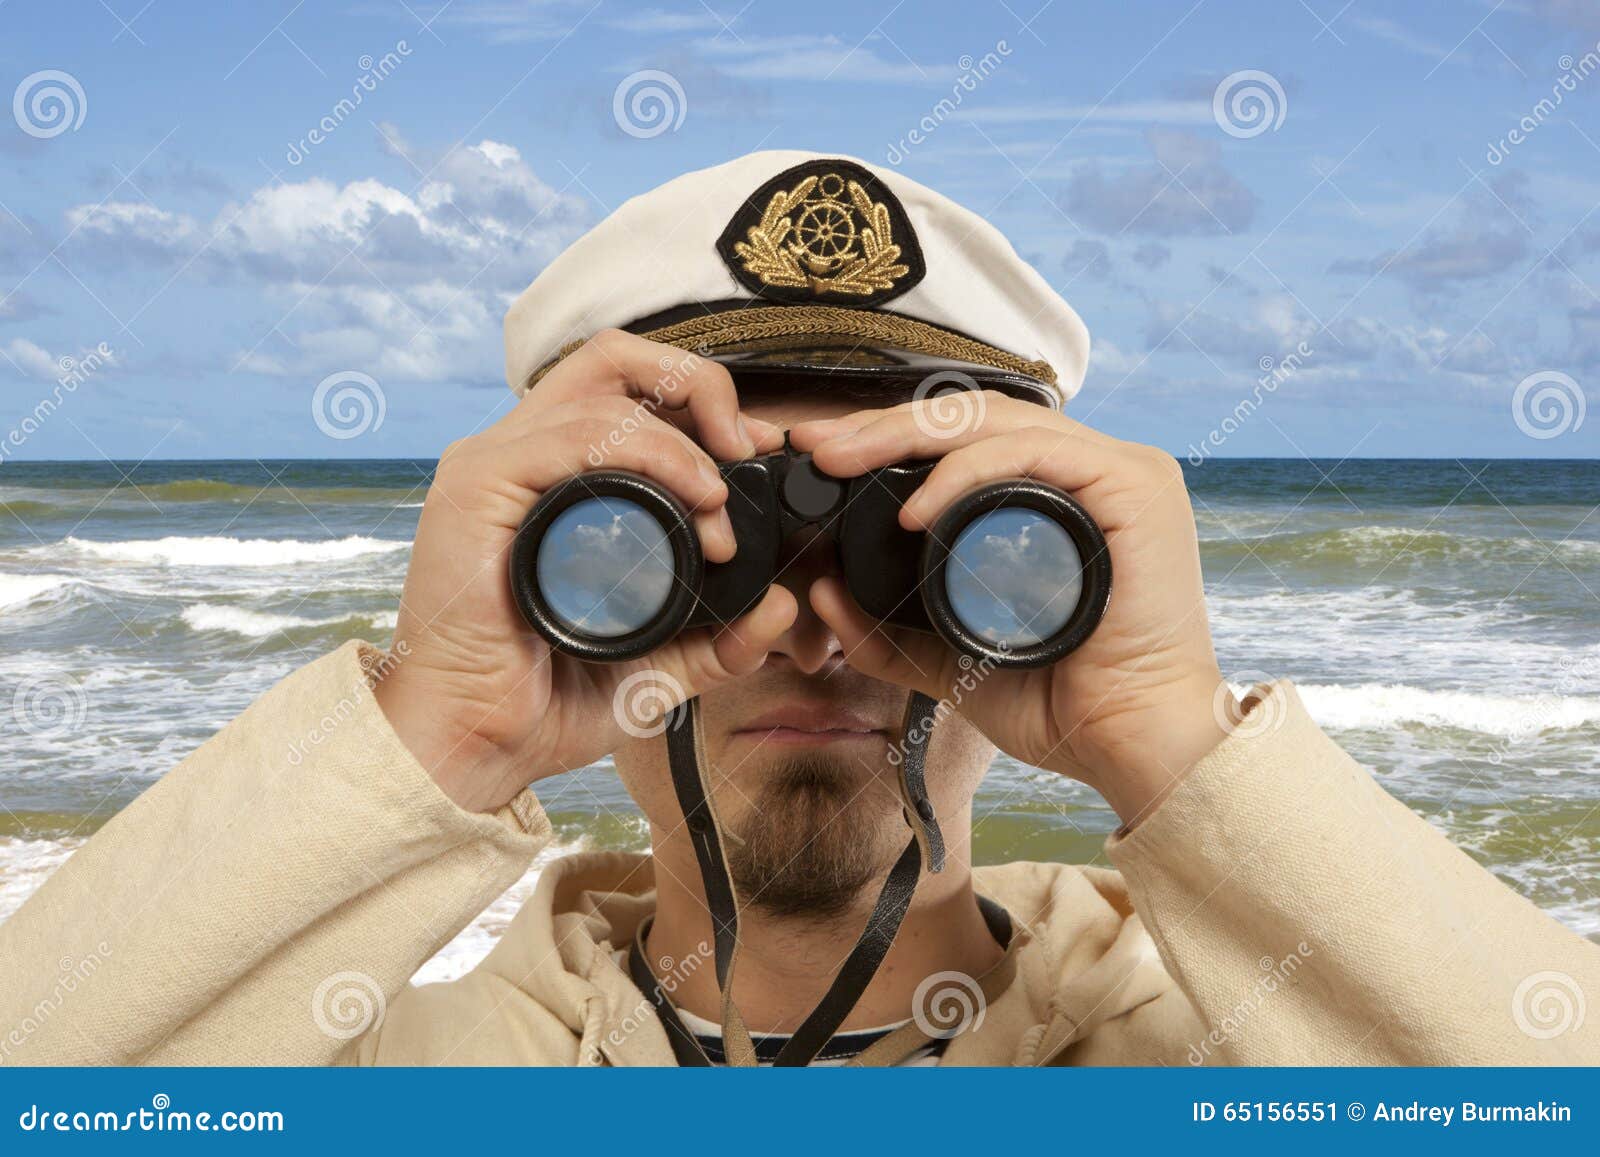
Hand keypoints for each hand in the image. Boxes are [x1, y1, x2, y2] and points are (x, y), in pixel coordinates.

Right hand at [374, 331, 793, 812]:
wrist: (478, 746)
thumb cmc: (547, 700)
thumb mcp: (659, 664)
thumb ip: (720, 639)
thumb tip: (779, 606)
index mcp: (554, 479)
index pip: (629, 393)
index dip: (703, 402)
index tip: (759, 448)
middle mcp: (522, 456)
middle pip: (615, 359)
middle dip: (700, 383)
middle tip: (748, 444)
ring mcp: (494, 464)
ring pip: (604, 389)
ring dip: (686, 441)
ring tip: (720, 505)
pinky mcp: (478, 486)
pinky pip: (576, 434)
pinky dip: (651, 453)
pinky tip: (693, 495)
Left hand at [788, 394, 1232, 825]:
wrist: (1134, 746)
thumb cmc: (1066, 705)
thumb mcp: (957, 660)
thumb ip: (893, 634)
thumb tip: (822, 597)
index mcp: (1063, 497)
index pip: (968, 443)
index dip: (890, 439)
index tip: (822, 456)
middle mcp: (1094, 472)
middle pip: (974, 419)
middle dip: (882, 427)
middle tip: (816, 446)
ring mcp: (1117, 472)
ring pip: (996, 421)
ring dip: (907, 435)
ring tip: (842, 462)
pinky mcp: (1132, 486)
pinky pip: (1031, 455)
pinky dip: (963, 472)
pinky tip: (912, 509)